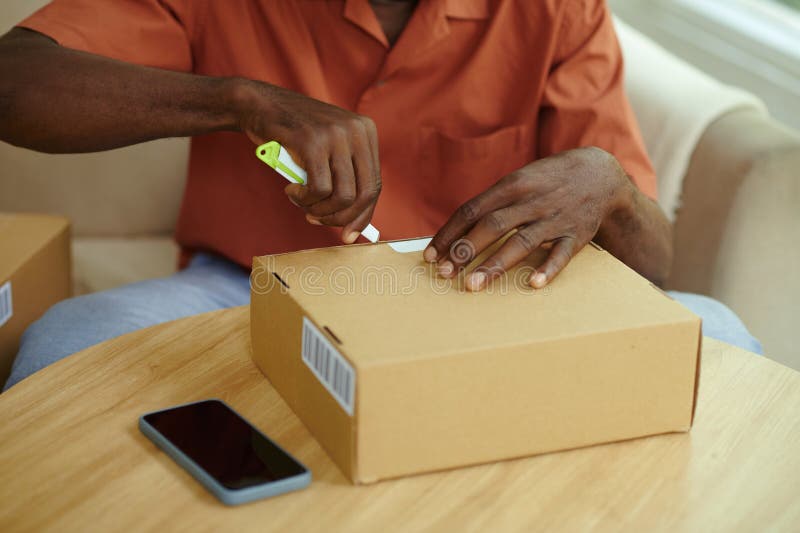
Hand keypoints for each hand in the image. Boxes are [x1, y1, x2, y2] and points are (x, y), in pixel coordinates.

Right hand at [236, 80, 381, 243]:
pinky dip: (305, 200)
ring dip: (320, 211)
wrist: (260, 104)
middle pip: (364, 194)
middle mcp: (356, 131)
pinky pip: (319, 190)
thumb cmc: (294, 134)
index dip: (362, 215)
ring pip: (342, 196)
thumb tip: (354, 226)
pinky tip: (292, 191)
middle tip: (318, 221)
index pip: (374, 184)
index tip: (349, 233)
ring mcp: (335, 135)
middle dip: (341, 218)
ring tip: (303, 205)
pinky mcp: (312, 142)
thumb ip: (344, 176)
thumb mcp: (328, 147)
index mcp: (366, 131)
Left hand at [424, 147, 633, 290]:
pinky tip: (533, 284)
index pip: (472, 210)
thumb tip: (456, 232)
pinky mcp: (576, 234)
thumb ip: (491, 204)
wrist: (600, 173)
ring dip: (495, 264)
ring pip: (521, 242)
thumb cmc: (547, 181)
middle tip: (445, 273)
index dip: (450, 233)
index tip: (431, 255)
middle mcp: (531, 201)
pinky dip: (548, 268)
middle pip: (492, 226)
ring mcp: (554, 218)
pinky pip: (561, 253)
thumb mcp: (518, 181)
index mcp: (512, 185)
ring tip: (473, 284)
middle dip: (465, 250)